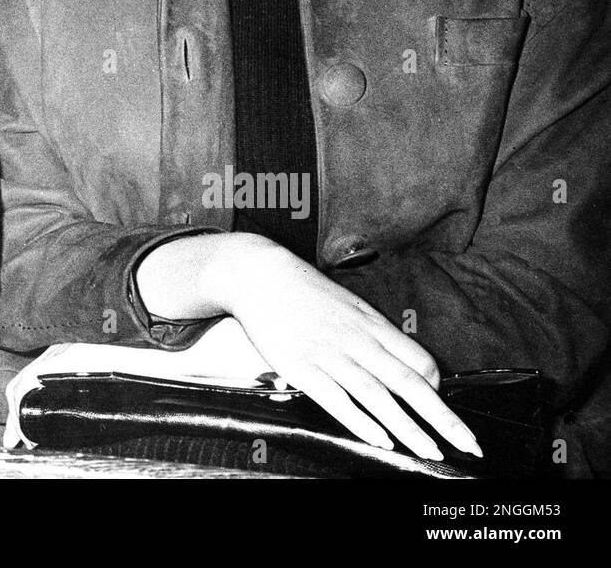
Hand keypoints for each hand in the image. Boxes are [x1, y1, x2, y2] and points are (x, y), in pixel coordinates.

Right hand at [204, 237, 482, 460]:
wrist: (258, 274)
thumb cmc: (302, 291)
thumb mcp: (346, 306)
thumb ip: (370, 333)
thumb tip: (395, 361)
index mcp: (371, 323)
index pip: (419, 360)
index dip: (439, 388)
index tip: (448, 411)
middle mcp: (357, 340)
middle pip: (409, 383)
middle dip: (443, 418)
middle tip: (469, 446)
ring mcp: (329, 354)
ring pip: (378, 396)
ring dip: (408, 428)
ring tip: (431, 453)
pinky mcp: (300, 366)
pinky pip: (337, 399)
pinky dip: (361, 422)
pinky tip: (381, 440)